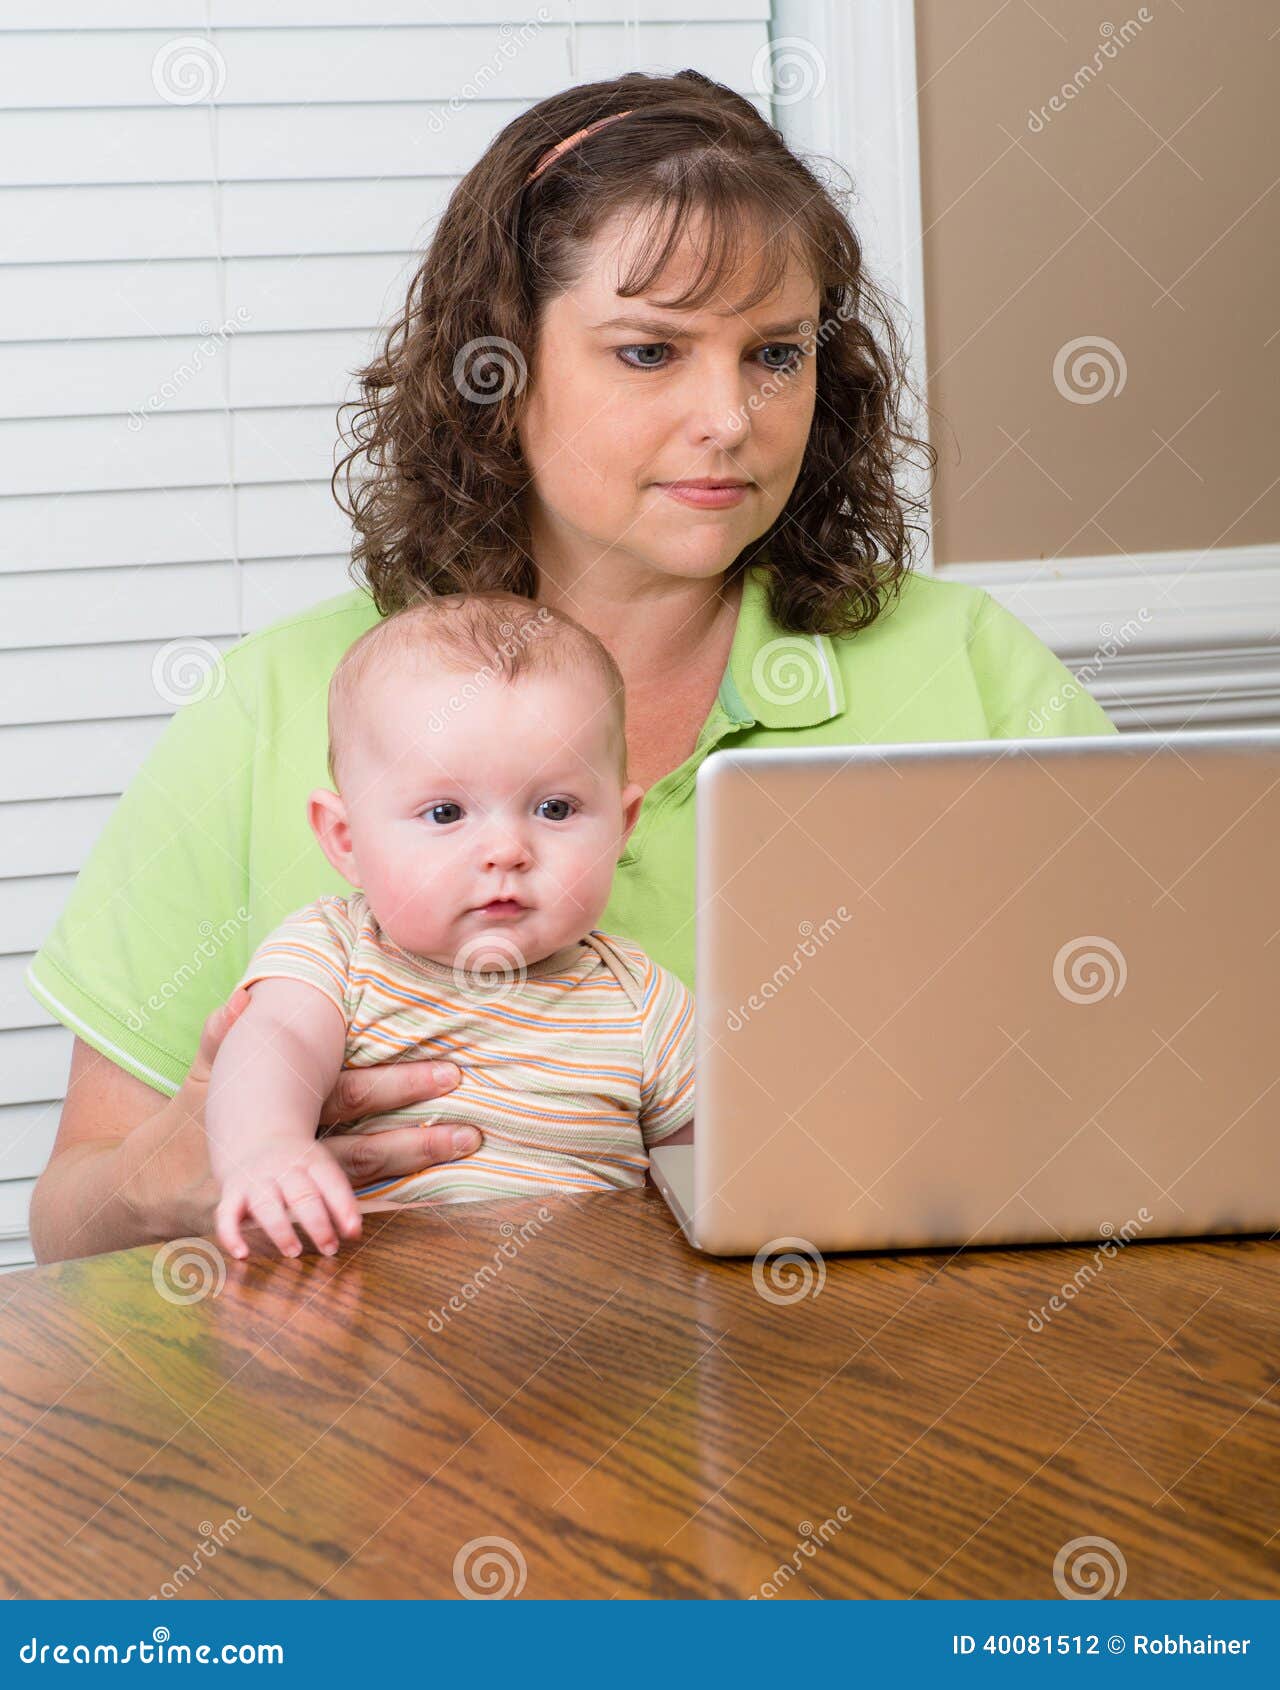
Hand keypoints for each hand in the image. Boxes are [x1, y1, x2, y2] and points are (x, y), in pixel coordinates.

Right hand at [126, 986, 482, 1251]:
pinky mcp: (282, 1230)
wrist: (142, 1192)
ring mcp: (287, 1200)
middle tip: (473, 1134)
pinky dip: (368, 1224)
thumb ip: (222, 1037)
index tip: (453, 1074)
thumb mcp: (201, 1079)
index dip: (403, 1085)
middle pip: (365, 1151)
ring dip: (407, 1184)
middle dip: (420, 1144)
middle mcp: (290, 1159)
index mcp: (282, 1116)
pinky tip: (417, 1220)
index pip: (353, 1095)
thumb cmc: (182, 1124)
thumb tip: (244, 995)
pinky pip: (334, 1227)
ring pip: (359, 1191)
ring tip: (456, 1173)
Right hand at [214, 1136, 358, 1259]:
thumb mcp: (322, 1169)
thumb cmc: (300, 1166)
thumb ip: (338, 1198)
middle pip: (301, 1194)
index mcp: (311, 1161)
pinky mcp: (231, 1194)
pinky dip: (231, 1235)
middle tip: (329, 1249)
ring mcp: (255, 1180)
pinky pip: (226, 1214)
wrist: (260, 1138)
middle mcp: (283, 1169)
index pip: (331, 1181)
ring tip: (294, 1252)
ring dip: (280, 1230)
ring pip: (266, 1204)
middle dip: (317, 1223)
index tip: (353, 1232)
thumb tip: (355, 1233)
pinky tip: (242, 1254)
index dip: (344, 1207)